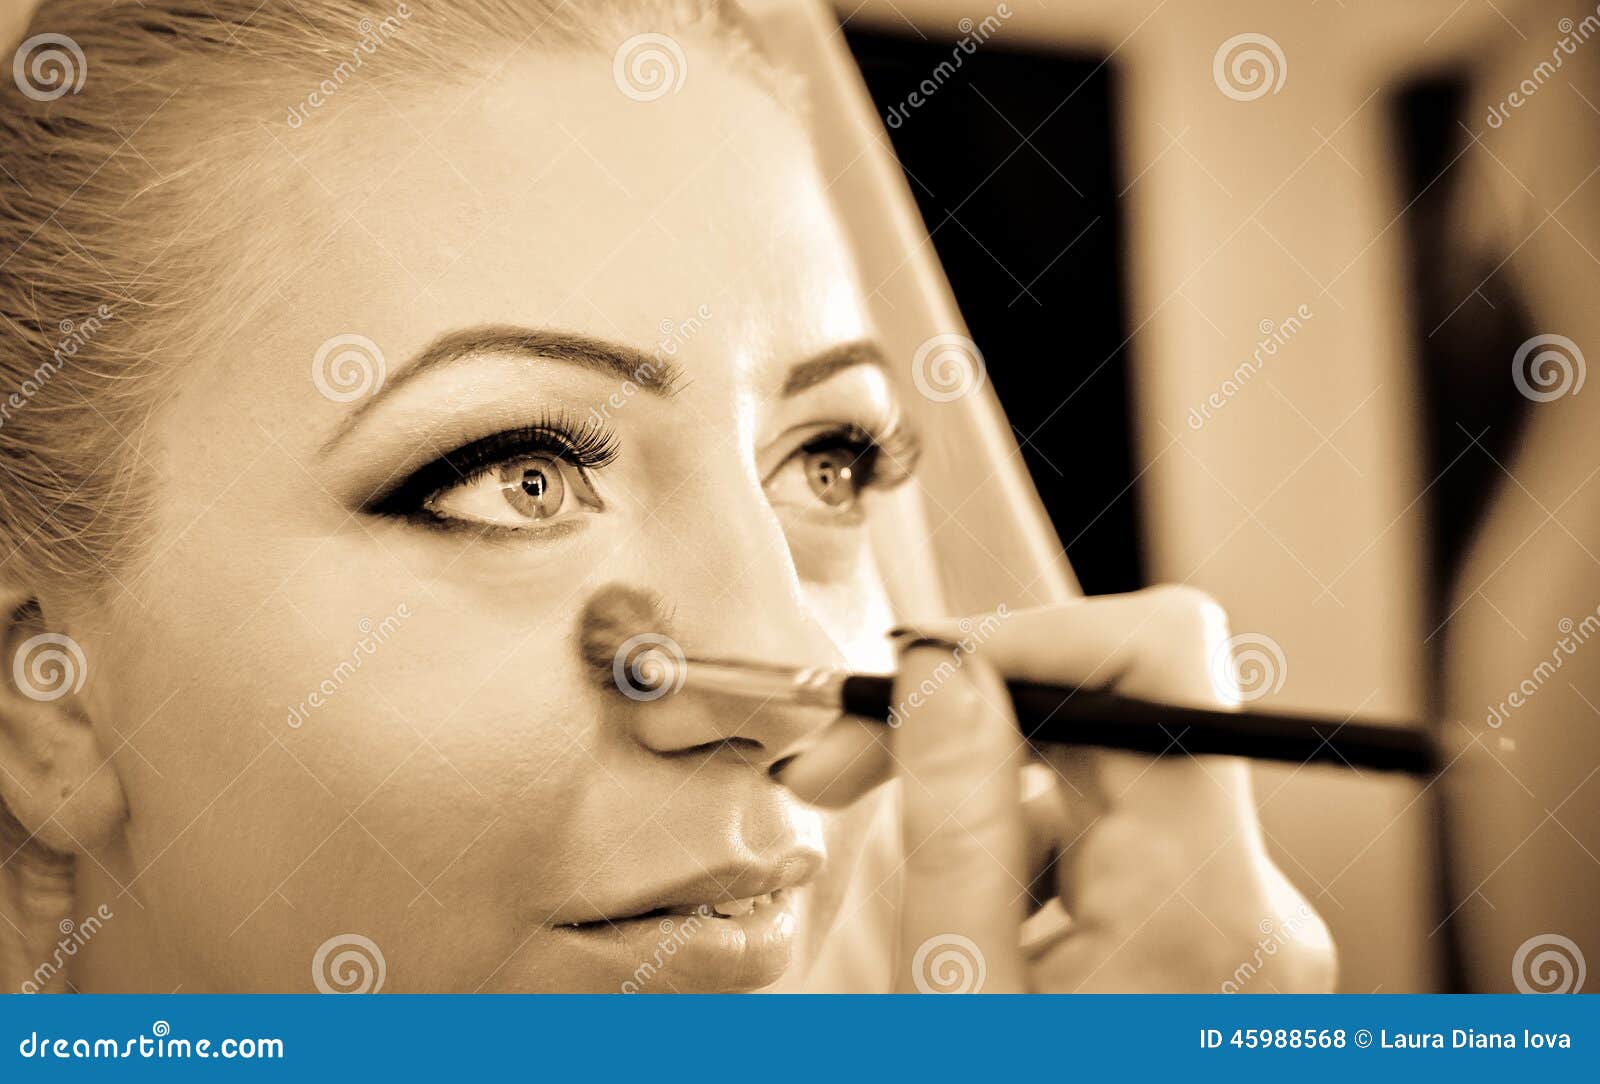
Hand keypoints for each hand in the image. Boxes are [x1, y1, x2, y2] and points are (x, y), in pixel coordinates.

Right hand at [777, 586, 1336, 992]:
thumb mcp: (950, 995)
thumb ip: (950, 821)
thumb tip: (947, 671)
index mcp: (1206, 907)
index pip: (1156, 658)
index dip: (1027, 634)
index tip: (915, 676)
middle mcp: (1252, 904)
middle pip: (1113, 715)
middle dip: (968, 728)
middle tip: (839, 770)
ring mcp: (1238, 929)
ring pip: (1093, 782)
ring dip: (978, 813)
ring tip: (906, 914)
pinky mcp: (1209, 943)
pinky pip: (1105, 844)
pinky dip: (1018, 861)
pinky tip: (967, 941)